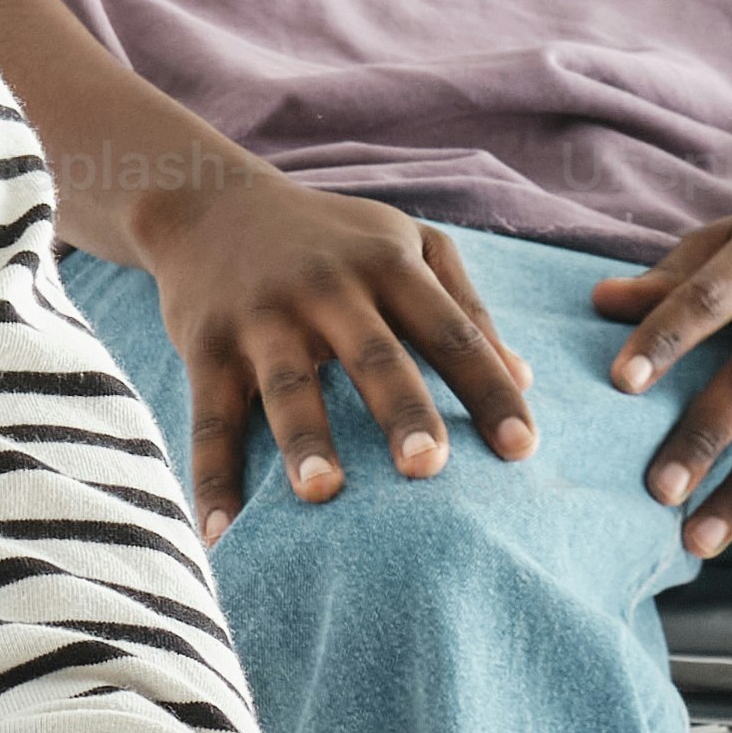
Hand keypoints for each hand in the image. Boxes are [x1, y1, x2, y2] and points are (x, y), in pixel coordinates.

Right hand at [127, 159, 538, 545]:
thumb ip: (464, 307)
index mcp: (388, 265)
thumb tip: (525, 379)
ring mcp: (262, 317)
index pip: (451, 331)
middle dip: (400, 410)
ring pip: (287, 388)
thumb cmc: (330, 238)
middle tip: (429, 467)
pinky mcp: (206, 345)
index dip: (488, 388)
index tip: (522, 450)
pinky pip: (211, 418)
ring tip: (321, 494)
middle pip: (373, 356)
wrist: (210, 201)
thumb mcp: (405, 245)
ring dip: (303, 441)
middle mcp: (327, 287)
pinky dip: (213, 477)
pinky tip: (221, 531)